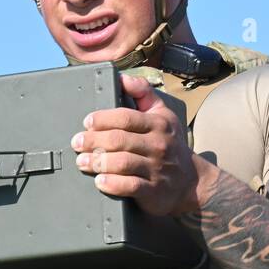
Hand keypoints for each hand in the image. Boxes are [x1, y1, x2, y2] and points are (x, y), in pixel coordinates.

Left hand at [72, 74, 202, 217]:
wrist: (191, 182)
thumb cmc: (170, 145)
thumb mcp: (163, 115)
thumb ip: (143, 94)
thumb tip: (122, 78)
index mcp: (158, 124)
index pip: (126, 117)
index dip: (103, 119)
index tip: (87, 123)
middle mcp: (158, 145)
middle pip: (119, 140)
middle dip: (93, 141)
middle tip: (77, 143)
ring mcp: (156, 169)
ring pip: (122, 163)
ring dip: (98, 162)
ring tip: (82, 161)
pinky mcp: (153, 191)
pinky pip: (130, 186)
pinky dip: (112, 184)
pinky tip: (100, 181)